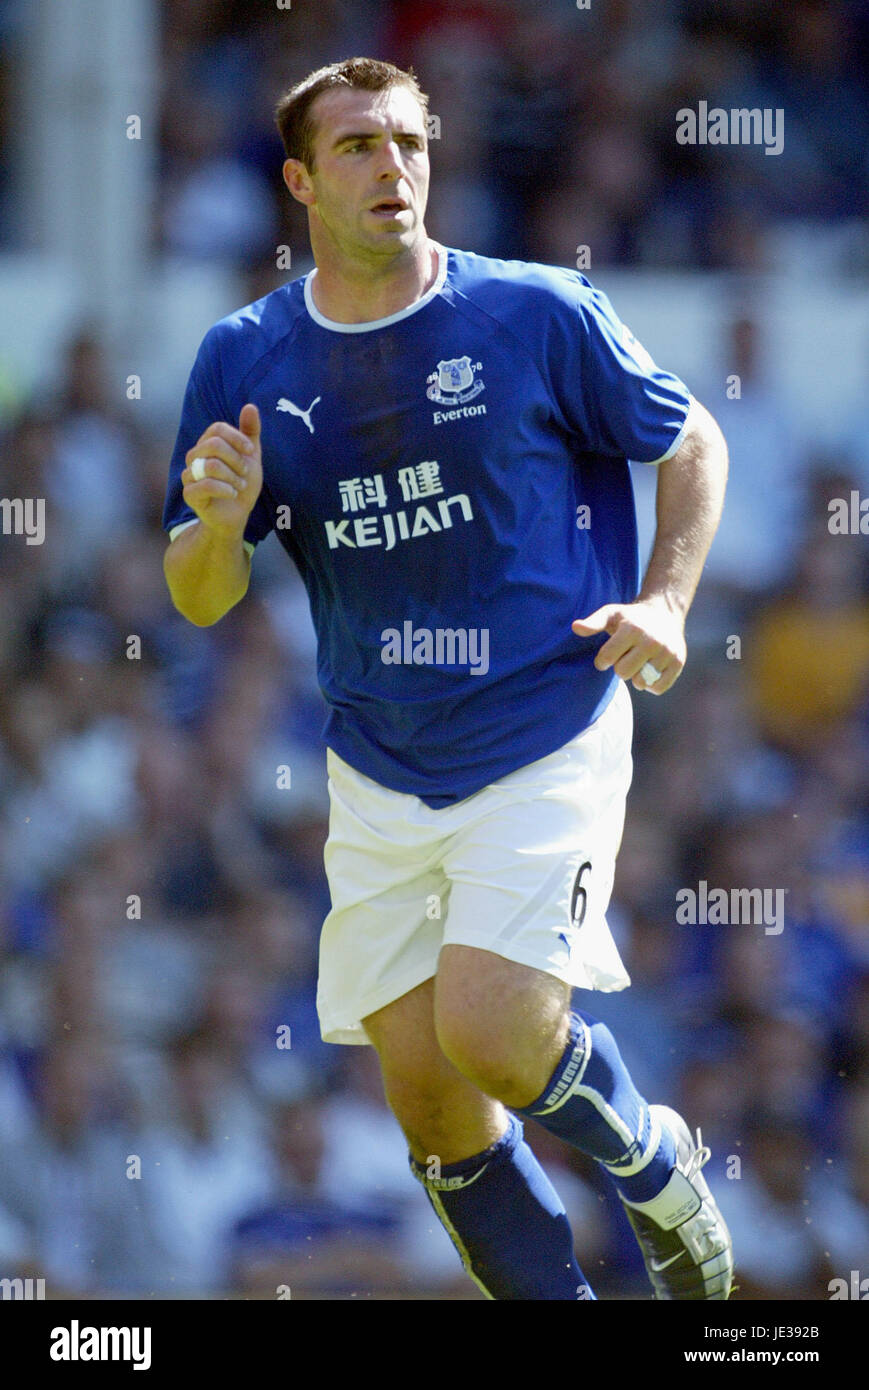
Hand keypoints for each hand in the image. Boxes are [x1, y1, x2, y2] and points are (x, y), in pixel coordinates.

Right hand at [181, 404, 262, 540]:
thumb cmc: (242, 483)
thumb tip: (250, 406)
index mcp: (207, 444)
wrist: (236, 514)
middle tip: (245, 472)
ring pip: (211, 465)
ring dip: (233, 476)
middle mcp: (194, 456)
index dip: (237, 438)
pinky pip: (205, 485)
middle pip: (214, 445)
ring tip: (240, 485)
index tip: (250, 451)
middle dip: (236, 459)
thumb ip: (250, 432)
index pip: (217, 428)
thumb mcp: (251, 456)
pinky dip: (225, 489)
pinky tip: (232, 494)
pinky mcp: (189, 494)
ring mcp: (189, 475)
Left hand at [571, 597, 686, 693]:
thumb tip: (575, 627)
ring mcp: (666, 653)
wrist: (665, 613)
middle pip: (623, 673)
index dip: (602, 661)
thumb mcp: (611, 614)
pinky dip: (651, 685)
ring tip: (638, 662)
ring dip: (636, 676)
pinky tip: (649, 671)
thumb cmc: (631, 617)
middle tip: (626, 657)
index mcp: (632, 629)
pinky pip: (658, 688)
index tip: (607, 656)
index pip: (607, 659)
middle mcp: (651, 641)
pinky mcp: (678, 663)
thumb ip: (593, 623)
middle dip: (620, 668)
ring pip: (641, 682)